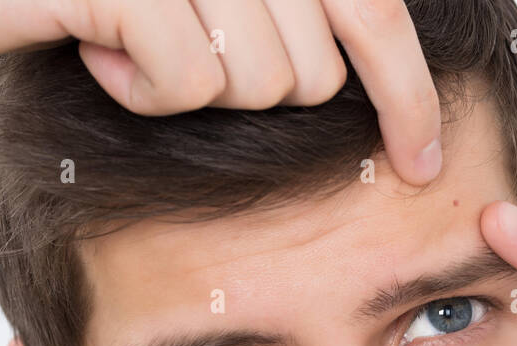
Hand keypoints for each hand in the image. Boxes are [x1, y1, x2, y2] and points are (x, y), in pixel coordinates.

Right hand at [0, 0, 441, 183]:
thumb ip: (278, 14)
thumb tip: (360, 81)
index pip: (378, 9)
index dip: (409, 92)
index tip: (424, 159)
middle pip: (315, 66)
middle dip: (257, 93)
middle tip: (177, 58)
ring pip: (259, 81)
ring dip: (190, 88)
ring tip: (127, 41)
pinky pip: (186, 79)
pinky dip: (140, 88)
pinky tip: (93, 47)